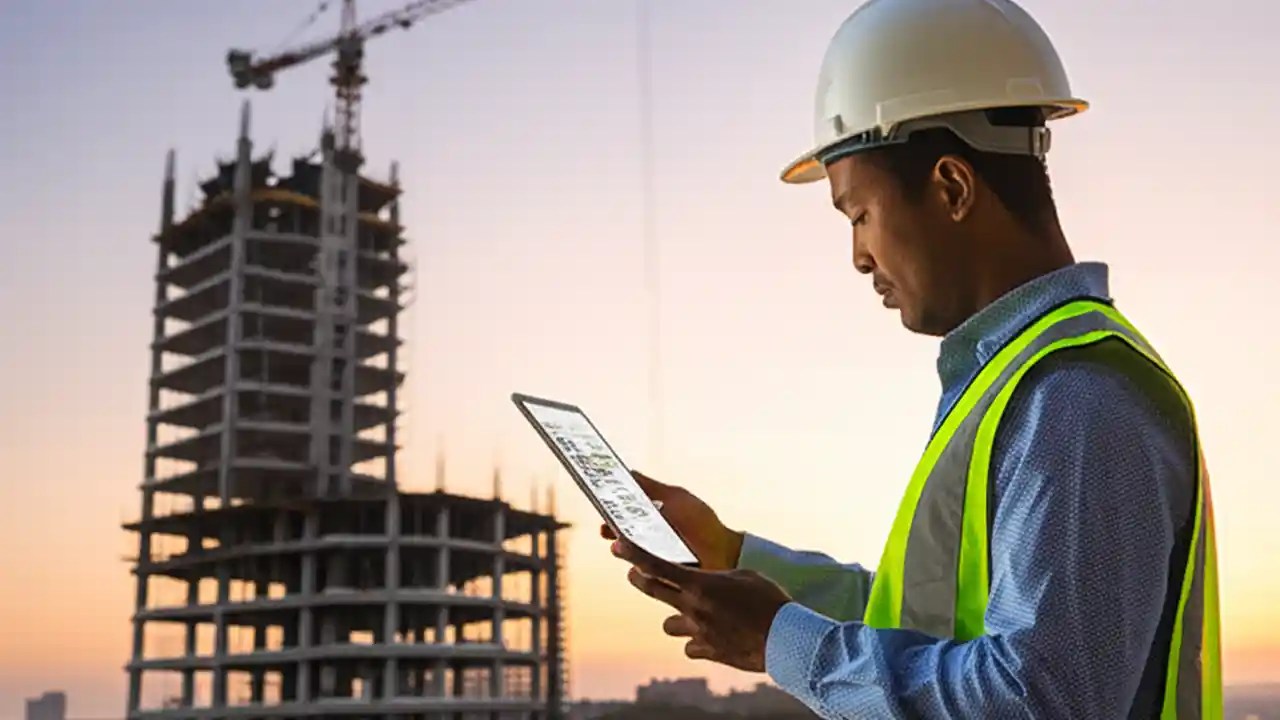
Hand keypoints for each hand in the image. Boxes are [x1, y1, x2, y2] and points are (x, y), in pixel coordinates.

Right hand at [599, 471, 744, 569]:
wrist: (724, 551)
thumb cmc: (701, 522)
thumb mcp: (675, 498)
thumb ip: (651, 487)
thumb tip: (627, 472)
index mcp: (648, 518)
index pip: (621, 512)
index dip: (609, 507)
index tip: (598, 500)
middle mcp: (645, 538)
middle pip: (619, 532)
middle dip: (610, 528)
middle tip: (605, 526)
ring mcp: (651, 558)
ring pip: (627, 552)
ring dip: (621, 548)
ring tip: (618, 543)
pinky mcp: (658, 575)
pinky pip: (641, 571)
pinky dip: (637, 565)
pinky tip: (636, 561)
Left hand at [612, 536, 790, 672]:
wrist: (785, 638)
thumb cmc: (768, 600)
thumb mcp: (743, 575)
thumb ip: (717, 577)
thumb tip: (707, 582)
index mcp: (700, 584)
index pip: (657, 565)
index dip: (633, 554)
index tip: (617, 546)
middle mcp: (692, 608)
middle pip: (653, 591)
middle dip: (639, 579)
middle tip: (633, 573)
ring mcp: (698, 632)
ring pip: (669, 624)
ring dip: (678, 618)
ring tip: (696, 614)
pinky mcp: (708, 652)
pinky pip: (692, 646)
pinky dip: (698, 642)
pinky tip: (714, 638)